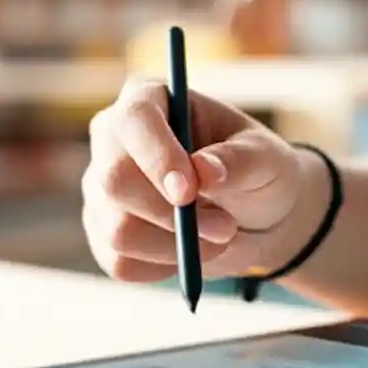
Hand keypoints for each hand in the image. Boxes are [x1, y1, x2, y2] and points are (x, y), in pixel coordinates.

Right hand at [83, 78, 320, 282]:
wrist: (257, 216)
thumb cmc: (258, 171)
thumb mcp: (265, 158)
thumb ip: (237, 160)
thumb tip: (203, 169)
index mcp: (150, 100)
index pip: (134, 120)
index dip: (157, 156)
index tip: (188, 192)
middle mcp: (113, 140)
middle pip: (114, 181)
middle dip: (171, 215)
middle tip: (224, 227)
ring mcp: (102, 189)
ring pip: (118, 231)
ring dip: (177, 247)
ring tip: (220, 236)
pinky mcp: (103, 233)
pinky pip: (121, 263)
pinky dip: (165, 267)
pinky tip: (191, 252)